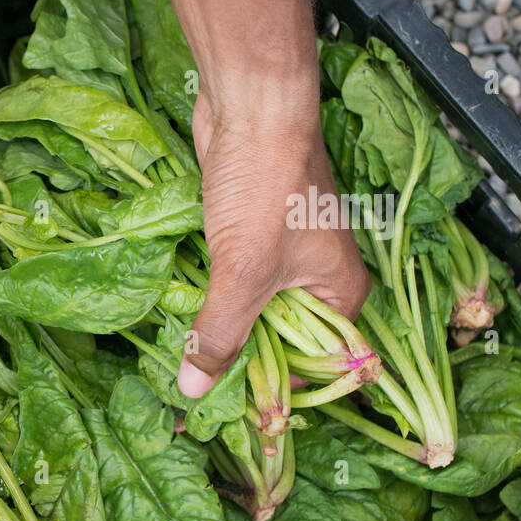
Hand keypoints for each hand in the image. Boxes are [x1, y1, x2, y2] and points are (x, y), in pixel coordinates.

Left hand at [176, 91, 370, 397]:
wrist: (251, 108)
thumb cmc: (265, 185)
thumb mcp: (242, 271)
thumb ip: (221, 333)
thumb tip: (195, 389)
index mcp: (339, 295)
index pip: (316, 367)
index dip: (275, 389)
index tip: (230, 412)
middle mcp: (319, 280)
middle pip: (282, 342)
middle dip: (241, 361)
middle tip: (194, 389)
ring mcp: (284, 257)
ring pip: (252, 312)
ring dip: (221, 329)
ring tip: (182, 360)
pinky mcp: (251, 237)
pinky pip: (232, 283)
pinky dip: (209, 297)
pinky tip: (180, 315)